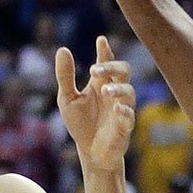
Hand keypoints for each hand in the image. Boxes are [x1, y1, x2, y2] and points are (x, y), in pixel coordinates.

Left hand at [55, 36, 136, 172]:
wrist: (90, 152)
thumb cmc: (81, 123)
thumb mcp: (67, 98)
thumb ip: (65, 76)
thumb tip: (62, 49)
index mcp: (101, 83)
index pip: (106, 62)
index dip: (105, 51)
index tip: (100, 40)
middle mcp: (114, 93)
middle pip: (123, 71)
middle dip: (112, 67)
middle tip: (95, 70)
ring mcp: (122, 109)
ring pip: (129, 92)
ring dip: (118, 89)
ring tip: (104, 90)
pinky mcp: (125, 127)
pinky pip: (130, 117)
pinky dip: (124, 112)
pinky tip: (116, 108)